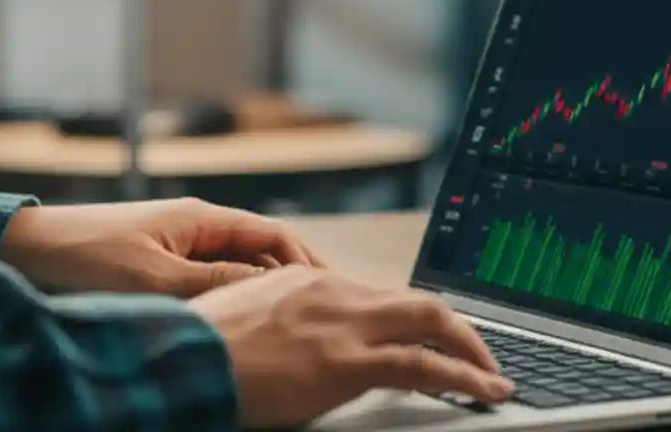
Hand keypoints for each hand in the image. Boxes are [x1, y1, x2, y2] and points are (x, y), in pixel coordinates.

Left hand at [0, 198, 325, 295]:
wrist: (27, 250)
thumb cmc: (84, 257)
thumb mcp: (155, 278)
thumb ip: (213, 284)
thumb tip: (266, 291)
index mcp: (200, 219)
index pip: (273, 235)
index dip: (306, 262)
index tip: (332, 291)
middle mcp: (195, 228)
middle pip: (261, 251)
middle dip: (292, 278)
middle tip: (321, 312)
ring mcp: (178, 246)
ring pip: (236, 269)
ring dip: (262, 292)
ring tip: (288, 323)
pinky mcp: (160, 265)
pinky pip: (210, 282)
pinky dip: (231, 300)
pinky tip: (240, 324)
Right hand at [189, 266, 512, 428]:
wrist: (177, 361)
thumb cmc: (195, 351)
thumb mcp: (241, 320)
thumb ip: (278, 322)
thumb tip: (291, 343)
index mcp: (305, 281)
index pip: (376, 293)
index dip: (410, 319)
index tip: (427, 337)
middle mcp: (332, 291)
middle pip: (416, 301)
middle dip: (457, 328)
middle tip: (480, 353)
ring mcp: (343, 323)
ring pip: (431, 323)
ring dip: (471, 351)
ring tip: (492, 376)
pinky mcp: (347, 361)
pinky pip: (424, 365)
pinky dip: (464, 377)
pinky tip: (484, 390)